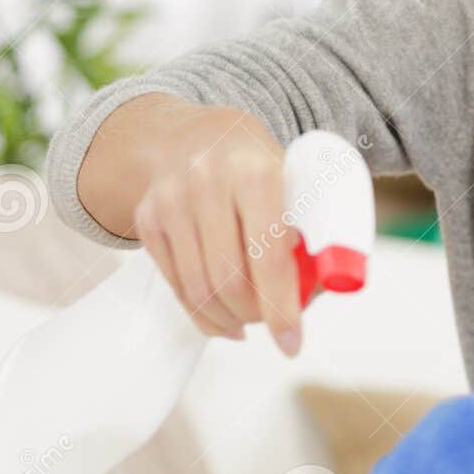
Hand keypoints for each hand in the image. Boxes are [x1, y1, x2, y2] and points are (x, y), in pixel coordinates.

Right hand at [127, 101, 304, 352]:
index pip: (269, 257)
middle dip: (257, 315)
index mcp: (257, 172)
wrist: (191, 132)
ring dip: (230, 319)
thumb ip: (310, 220)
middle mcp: (207, 184)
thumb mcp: (292, 174)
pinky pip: (175, 283)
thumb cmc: (256, 162)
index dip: (283, 307)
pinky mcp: (147, 218)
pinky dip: (201, 312)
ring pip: (199, 288)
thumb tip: (325, 282)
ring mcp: (170, 201)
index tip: (293, 342)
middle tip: (276, 325)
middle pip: (230, 279)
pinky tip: (223, 320)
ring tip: (251, 323)